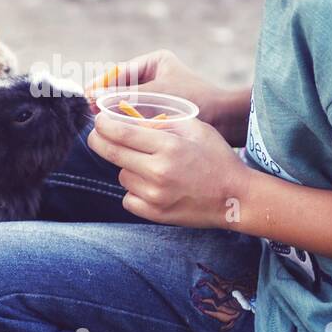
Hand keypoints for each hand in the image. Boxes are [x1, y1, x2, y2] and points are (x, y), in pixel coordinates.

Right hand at [85, 49, 233, 128]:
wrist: (226, 120)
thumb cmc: (194, 101)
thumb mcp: (155, 96)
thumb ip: (122, 97)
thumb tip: (92, 98)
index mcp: (154, 62)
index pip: (118, 73)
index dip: (100, 85)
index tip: (85, 98)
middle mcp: (155, 75)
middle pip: (120, 88)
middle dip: (105, 100)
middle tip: (88, 112)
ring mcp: (158, 94)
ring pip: (127, 103)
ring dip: (114, 113)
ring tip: (98, 123)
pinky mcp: (162, 112)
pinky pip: (138, 116)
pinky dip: (127, 122)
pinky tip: (116, 132)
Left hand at [87, 110, 249, 228]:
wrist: (235, 197)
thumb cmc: (216, 157)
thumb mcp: (195, 128)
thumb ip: (161, 123)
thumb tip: (127, 118)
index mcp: (169, 147)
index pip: (121, 133)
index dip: (103, 124)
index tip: (97, 120)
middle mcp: (159, 172)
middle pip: (111, 153)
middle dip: (98, 140)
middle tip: (97, 135)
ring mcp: (155, 196)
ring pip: (121, 175)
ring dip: (127, 167)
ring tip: (150, 166)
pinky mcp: (154, 213)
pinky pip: (128, 197)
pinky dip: (134, 190)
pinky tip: (153, 185)